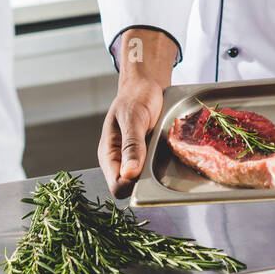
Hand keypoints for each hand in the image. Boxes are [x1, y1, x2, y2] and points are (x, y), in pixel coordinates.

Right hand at [98, 28, 177, 197]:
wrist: (146, 85)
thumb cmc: (136, 97)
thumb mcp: (132, 118)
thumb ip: (131, 145)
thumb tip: (129, 174)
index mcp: (108, 154)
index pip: (116, 186)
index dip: (132, 186)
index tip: (148, 172)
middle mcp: (119, 162)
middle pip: (131, 188)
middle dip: (146, 181)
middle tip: (158, 159)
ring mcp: (133, 160)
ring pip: (144, 181)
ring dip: (155, 174)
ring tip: (162, 154)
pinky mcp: (146, 157)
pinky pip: (153, 170)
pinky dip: (161, 166)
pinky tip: (166, 152)